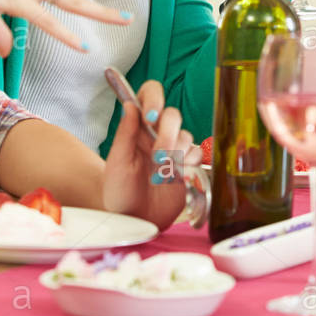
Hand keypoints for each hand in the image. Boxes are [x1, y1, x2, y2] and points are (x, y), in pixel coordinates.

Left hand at [102, 79, 200, 228]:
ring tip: (163, 172)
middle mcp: (156, 134)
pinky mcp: (187, 164)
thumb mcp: (117, 163)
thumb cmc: (120, 193)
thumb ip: (125, 133)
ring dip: (176, 153)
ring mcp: (173, 149)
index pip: (149, 95)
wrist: (136, 220)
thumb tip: (130, 105)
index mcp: (137, 128)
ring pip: (186, 135)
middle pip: (172, 115)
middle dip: (167, 134)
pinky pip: (197, 153)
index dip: (154, 98)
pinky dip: (190, 163)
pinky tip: (179, 175)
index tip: (151, 115)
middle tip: (158, 156)